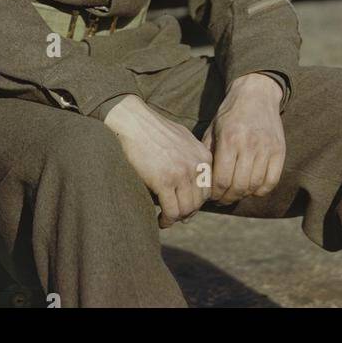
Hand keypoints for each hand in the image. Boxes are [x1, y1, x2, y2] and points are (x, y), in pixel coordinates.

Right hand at [104, 95, 212, 227]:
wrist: (134, 122)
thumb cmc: (154, 130)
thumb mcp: (183, 139)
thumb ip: (192, 157)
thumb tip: (194, 177)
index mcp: (203, 156)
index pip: (208, 189)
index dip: (196, 201)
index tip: (184, 205)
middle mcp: (196, 165)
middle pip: (199, 202)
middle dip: (187, 212)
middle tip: (175, 215)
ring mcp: (181, 173)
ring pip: (186, 210)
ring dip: (176, 218)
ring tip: (167, 218)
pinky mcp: (164, 181)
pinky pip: (171, 211)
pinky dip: (166, 220)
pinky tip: (160, 220)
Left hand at [201, 74, 285, 205]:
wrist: (256, 93)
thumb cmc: (230, 113)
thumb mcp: (213, 129)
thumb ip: (208, 154)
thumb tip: (201, 181)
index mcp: (230, 139)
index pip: (222, 179)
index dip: (215, 194)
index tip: (211, 196)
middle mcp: (249, 144)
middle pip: (239, 186)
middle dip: (228, 198)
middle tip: (222, 199)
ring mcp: (267, 148)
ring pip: (255, 186)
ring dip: (243, 195)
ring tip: (235, 193)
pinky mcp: (279, 150)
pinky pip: (271, 181)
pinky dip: (261, 190)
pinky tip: (252, 187)